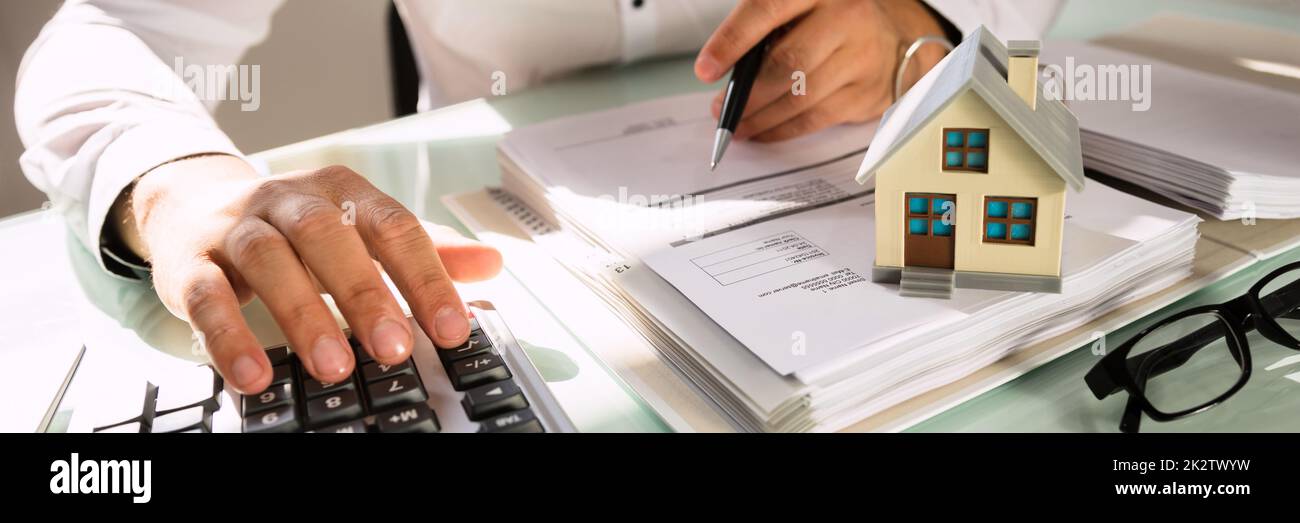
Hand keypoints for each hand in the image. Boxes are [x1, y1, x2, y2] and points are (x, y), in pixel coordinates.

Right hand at [113, 155, 501, 392]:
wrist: (193, 203)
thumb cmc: (295, 227)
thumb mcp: (360, 229)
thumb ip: (424, 249)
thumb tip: (492, 263)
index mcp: (342, 192)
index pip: (392, 226)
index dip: (424, 277)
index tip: (451, 327)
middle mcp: (289, 201)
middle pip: (328, 236)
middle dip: (364, 293)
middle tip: (393, 347)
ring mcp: (237, 228)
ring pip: (269, 261)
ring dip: (303, 315)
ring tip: (333, 367)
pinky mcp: (190, 262)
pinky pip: (207, 296)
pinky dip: (228, 336)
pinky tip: (254, 374)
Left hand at [694, 0, 947, 141]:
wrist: (892, 35)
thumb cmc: (828, 21)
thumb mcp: (799, 8)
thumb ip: (765, 31)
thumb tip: (726, 73)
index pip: (767, 10)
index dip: (732, 41)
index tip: (705, 70)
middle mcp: (846, 17)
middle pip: (787, 63)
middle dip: (746, 93)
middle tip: (719, 108)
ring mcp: (861, 56)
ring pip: (800, 97)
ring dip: (759, 117)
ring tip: (735, 124)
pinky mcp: (866, 92)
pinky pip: (814, 118)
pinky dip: (780, 130)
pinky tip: (760, 131)